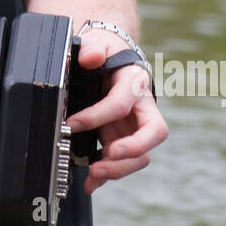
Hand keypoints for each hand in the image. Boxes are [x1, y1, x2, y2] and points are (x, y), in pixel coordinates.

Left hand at [68, 34, 168, 194]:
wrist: (112, 59)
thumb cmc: (106, 51)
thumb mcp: (98, 42)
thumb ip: (93, 48)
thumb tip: (89, 58)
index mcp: (135, 82)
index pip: (122, 102)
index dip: (98, 115)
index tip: (72, 124)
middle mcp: (142, 107)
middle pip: (153, 134)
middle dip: (130, 151)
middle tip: (101, 163)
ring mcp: (135, 127)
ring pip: (141, 155)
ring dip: (119, 169)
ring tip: (93, 176)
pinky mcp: (123, 139)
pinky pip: (123, 162)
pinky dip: (108, 175)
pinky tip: (91, 183)